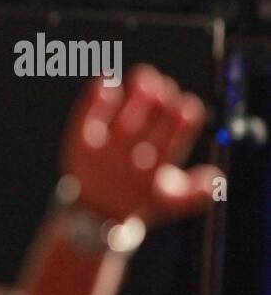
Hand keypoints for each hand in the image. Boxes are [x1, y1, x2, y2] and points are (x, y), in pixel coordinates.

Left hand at [62, 65, 219, 225]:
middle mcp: (126, 164)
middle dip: (159, 105)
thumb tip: (216, 178)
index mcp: (153, 176)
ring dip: (134, 98)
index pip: (171, 146)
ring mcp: (101, 154)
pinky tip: (105, 81)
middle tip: (165, 86)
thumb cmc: (138, 200)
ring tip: (144, 78)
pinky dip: (95, 100)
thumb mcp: (169, 202)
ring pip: (121, 123)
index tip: (188, 105)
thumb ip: (194, 192)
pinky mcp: (79, 144)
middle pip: (146, 130)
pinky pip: (86, 119)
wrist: (92, 216)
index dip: (181, 124)